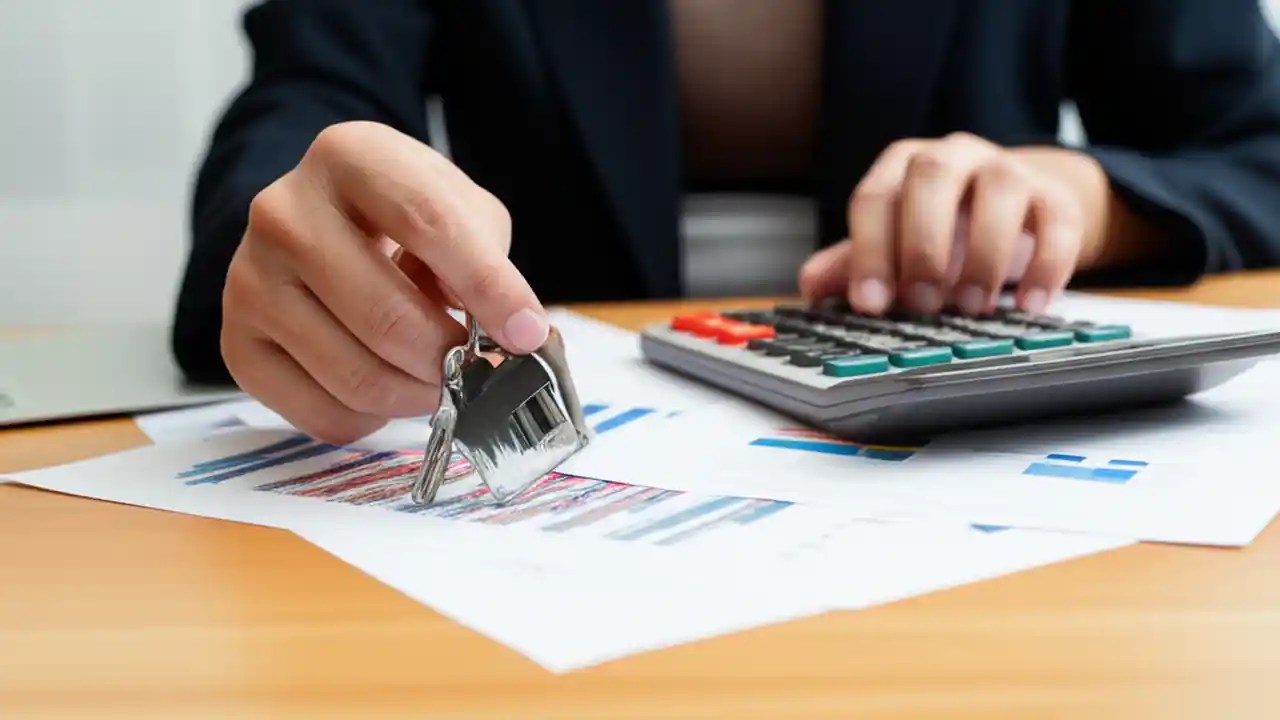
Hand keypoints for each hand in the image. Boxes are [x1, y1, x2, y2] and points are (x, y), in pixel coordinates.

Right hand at [220, 121, 547, 442]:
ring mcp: (250, 280)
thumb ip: (488, 260)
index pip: (429, 225)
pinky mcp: (238, 343)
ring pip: (356, 375)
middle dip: (450, 359)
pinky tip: (387, 386)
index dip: (488, 288)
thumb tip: (516, 334)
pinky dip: (373, 418)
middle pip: (386, 317)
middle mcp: (283, 213)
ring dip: (418, 395)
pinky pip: (323, 413)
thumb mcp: (457, 208)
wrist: (320, 223)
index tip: (528, 334)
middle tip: (480, 371)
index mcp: (348, 158)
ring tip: (439, 380)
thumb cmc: (402, 218)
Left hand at [799, 132, 1089, 315]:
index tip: (870, 304)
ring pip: (999, 189)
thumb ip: (854, 262)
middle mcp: (953, 155)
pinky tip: (1029, 305)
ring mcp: (1007, 169)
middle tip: (921, 302)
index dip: (869, 252)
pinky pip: (1057, 221)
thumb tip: (810, 286)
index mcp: (903, 165)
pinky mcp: (1056, 195)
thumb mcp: (894, 242)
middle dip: (923, 243)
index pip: (875, 197)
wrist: (1019, 205)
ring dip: (984, 253)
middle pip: (932, 178)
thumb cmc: (944, 226)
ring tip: (971, 307)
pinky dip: (1046, 265)